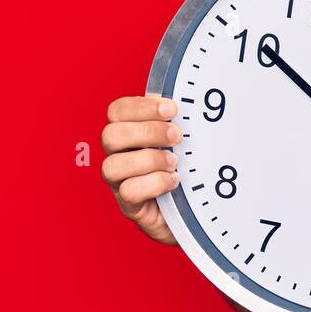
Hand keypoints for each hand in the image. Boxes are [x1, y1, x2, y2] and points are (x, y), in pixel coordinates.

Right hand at [101, 93, 182, 244]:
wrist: (200, 209)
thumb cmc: (192, 168)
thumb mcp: (189, 140)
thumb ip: (184, 121)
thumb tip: (196, 102)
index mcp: (130, 133)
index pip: (117, 111)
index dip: (142, 107)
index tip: (172, 109)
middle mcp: (119, 155)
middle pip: (110, 135)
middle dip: (148, 132)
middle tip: (177, 137)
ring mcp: (120, 182)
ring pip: (112, 165)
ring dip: (149, 160)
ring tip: (175, 163)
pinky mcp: (130, 206)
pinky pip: (128, 192)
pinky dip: (154, 184)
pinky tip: (174, 181)